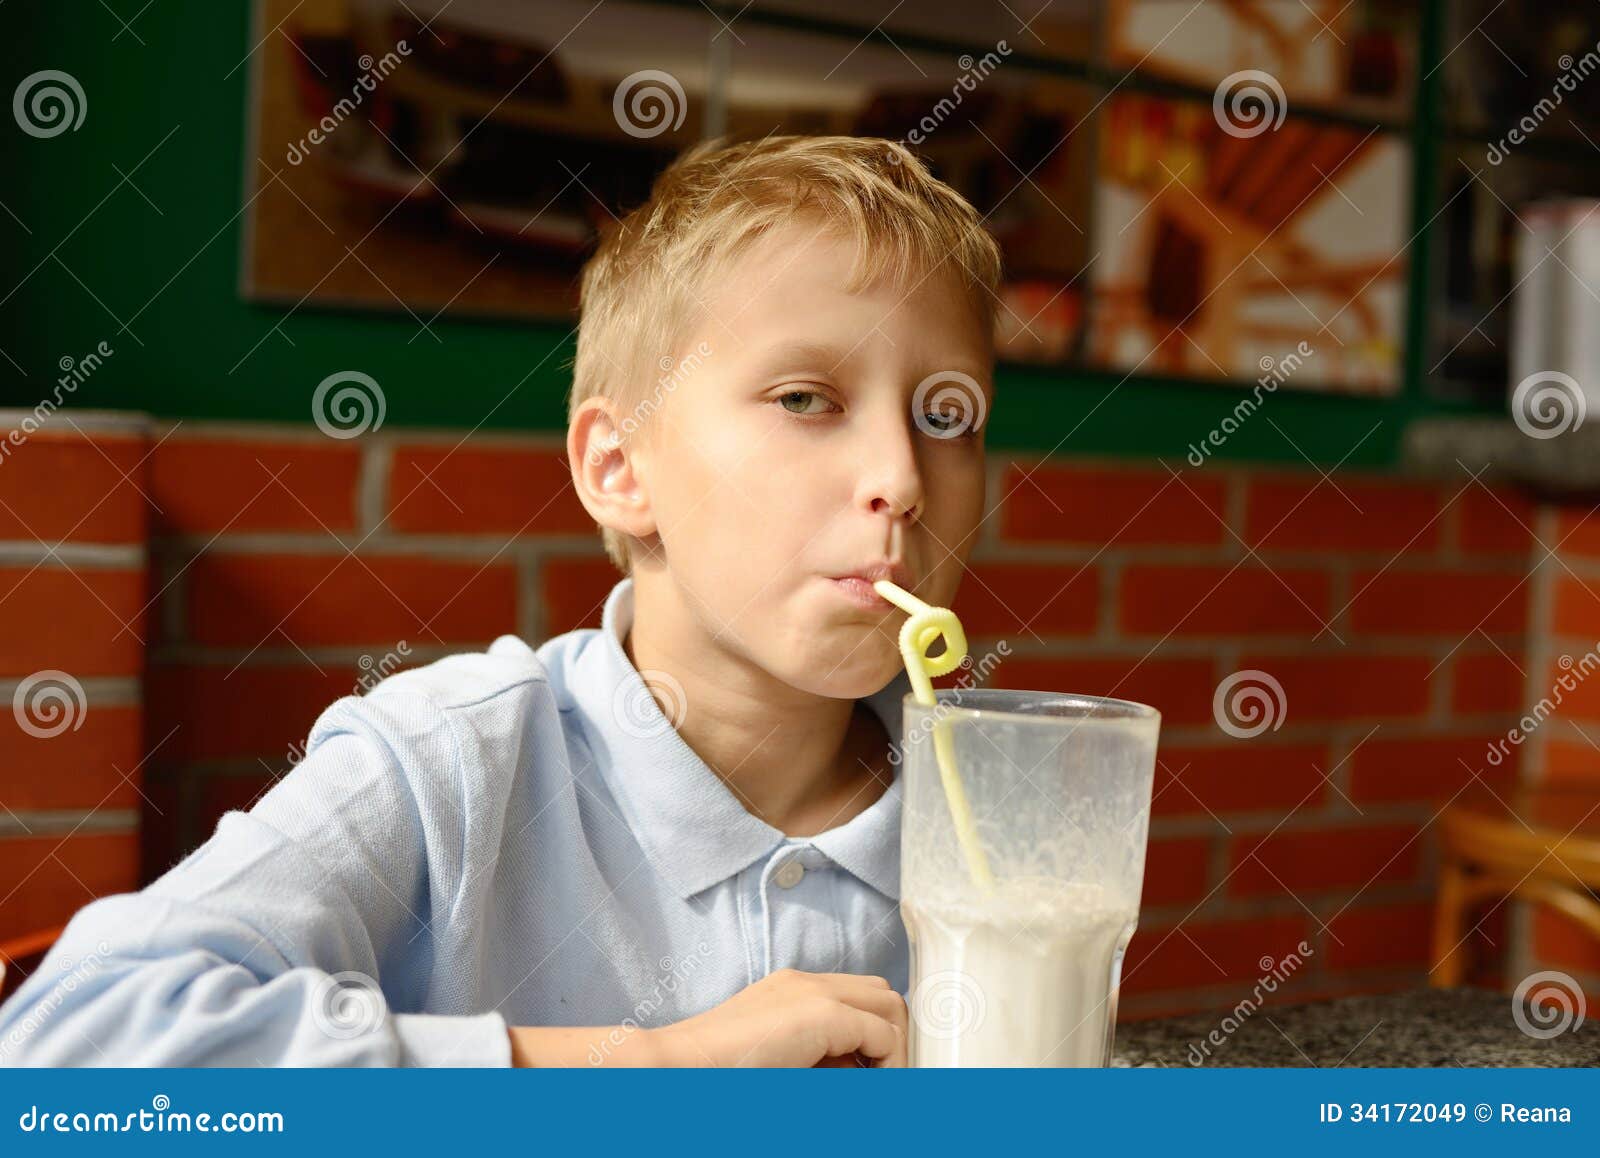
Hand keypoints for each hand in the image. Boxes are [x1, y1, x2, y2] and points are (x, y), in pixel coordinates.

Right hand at [652, 968, 907, 1067]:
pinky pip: (884, 1035)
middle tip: (885, 1079)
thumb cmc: (712, 1073)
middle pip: (880, 994)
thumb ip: (811, 1058)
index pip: (856, 997)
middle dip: (892, 1036)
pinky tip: (872, 1090)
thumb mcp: (774, 1061)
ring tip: (881, 1086)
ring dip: (893, 1049)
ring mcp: (813, 994)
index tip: (873, 1073)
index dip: (874, 1035)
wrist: (675, 1069)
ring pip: (890, 1007)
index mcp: (789, 992)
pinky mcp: (821, 1013)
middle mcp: (805, 983)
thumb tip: (856, 1074)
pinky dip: (889, 1064)